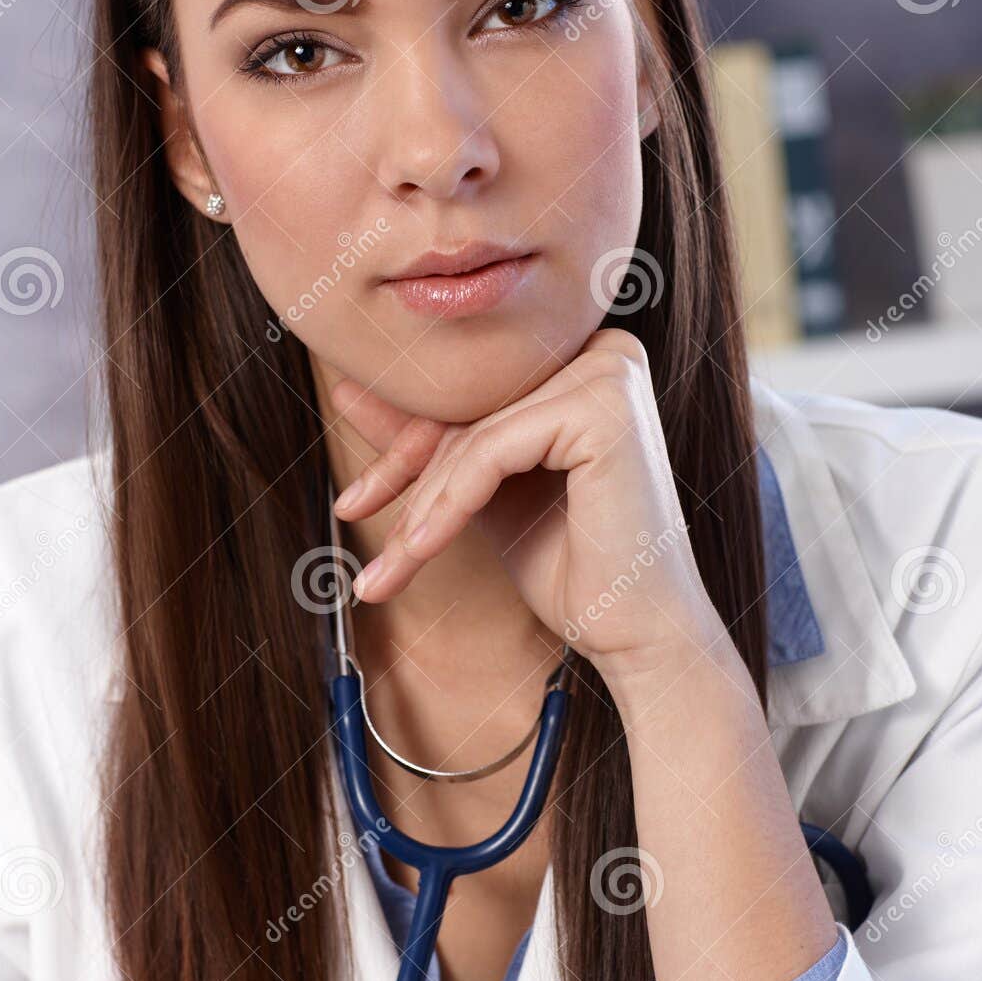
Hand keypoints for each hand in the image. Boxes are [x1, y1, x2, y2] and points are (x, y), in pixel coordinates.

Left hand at [329, 329, 730, 682]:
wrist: (636, 632)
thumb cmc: (573, 565)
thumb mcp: (482, 491)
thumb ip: (426, 438)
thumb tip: (345, 387)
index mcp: (584, 356)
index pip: (472, 392)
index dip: (407, 445)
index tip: (354, 489)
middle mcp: (604, 348)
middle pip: (468, 407)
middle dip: (406, 472)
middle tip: (352, 513)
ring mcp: (610, 370)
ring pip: (473, 432)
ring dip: (423, 503)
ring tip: (390, 564)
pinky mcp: (603, 406)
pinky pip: (492, 450)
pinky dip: (448, 505)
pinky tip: (421, 551)